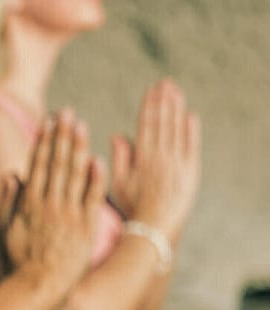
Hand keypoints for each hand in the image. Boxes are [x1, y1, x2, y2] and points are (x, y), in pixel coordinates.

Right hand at [0, 110, 106, 297]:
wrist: (38, 288)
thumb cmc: (18, 262)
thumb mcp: (4, 229)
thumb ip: (9, 200)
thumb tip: (11, 174)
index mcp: (29, 203)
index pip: (38, 165)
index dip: (44, 141)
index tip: (50, 122)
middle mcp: (48, 205)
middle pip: (56, 163)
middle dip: (62, 136)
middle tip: (68, 112)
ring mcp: (68, 215)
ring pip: (74, 175)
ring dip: (78, 148)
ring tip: (82, 126)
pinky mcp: (85, 228)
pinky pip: (92, 199)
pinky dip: (95, 179)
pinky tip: (99, 159)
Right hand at [111, 79, 200, 240]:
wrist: (156, 226)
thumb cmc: (133, 205)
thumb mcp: (118, 182)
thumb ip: (119, 157)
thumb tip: (117, 134)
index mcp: (142, 158)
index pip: (146, 125)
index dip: (149, 105)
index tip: (150, 90)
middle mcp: (161, 158)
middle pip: (163, 123)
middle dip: (164, 101)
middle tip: (166, 83)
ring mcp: (177, 164)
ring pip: (178, 130)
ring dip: (177, 109)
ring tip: (177, 91)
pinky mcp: (191, 171)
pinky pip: (192, 146)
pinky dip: (192, 130)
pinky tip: (191, 115)